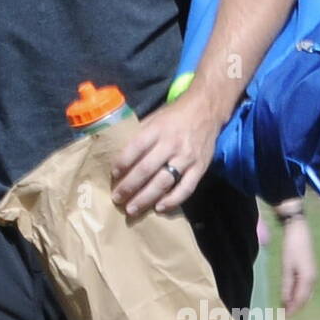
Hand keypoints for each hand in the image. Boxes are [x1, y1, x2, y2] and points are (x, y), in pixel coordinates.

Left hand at [109, 88, 219, 216]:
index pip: (136, 148)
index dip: (122, 162)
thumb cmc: (174, 115)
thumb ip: (139, 134)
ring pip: (164, 182)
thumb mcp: (154, 117)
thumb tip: (118, 152)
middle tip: (117, 198)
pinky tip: (159, 208)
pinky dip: (173, 200)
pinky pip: (186, 188)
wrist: (206, 109)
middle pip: (147, 169)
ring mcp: (187, 158)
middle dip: (129, 187)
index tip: (113, 175)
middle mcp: (171, 144)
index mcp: (157, 130)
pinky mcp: (200, 168)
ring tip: (132, 209)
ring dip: (146, 198)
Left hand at [279, 215, 316, 314]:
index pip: (301, 299)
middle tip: (284, 315)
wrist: (299, 231)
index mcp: (308, 278)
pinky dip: (298, 293)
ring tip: (286, 307)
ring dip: (297, 300)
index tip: (285, 317)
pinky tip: (290, 294)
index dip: (293, 309)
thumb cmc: (292, 247)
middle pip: (305, 298)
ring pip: (305, 293)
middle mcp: (313, 278)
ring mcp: (313, 274)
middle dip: (296, 307)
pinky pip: (305, 286)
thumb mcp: (287, 267)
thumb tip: (285, 301)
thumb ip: (287, 285)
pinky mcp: (310, 270)